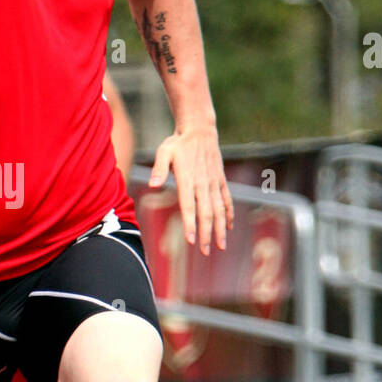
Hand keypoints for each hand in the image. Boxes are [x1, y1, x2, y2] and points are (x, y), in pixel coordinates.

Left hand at [149, 126, 233, 254]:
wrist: (200, 129)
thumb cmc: (178, 142)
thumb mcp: (164, 151)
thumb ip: (159, 168)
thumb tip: (152, 184)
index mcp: (188, 179)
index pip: (189, 206)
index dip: (190, 224)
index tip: (192, 241)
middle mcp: (202, 183)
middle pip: (206, 213)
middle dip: (207, 234)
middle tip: (205, 252)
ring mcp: (213, 182)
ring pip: (219, 210)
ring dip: (220, 229)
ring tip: (220, 246)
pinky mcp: (220, 180)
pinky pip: (226, 199)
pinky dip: (228, 214)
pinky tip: (229, 227)